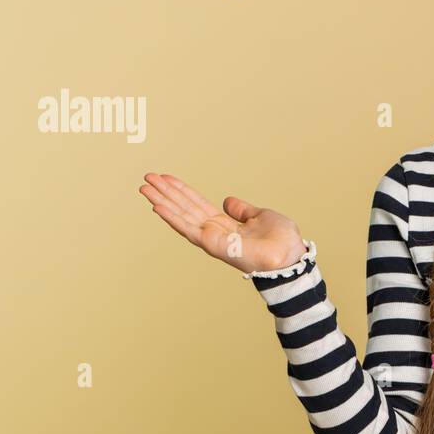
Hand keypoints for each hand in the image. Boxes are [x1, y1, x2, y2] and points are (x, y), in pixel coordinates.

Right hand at [138, 172, 307, 272]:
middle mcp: (214, 231)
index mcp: (225, 224)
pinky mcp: (212, 245)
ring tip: (144, 188)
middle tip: (147, 177)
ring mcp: (211, 239)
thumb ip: (242, 210)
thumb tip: (227, 201)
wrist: (289, 255)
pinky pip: (187, 229)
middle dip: (166, 192)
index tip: (166, 177)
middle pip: (184, 207)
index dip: (182, 190)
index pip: (197, 203)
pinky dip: (172, 217)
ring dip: (162, 201)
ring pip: (180, 216)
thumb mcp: (261, 216)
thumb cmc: (281, 240)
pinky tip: (157, 206)